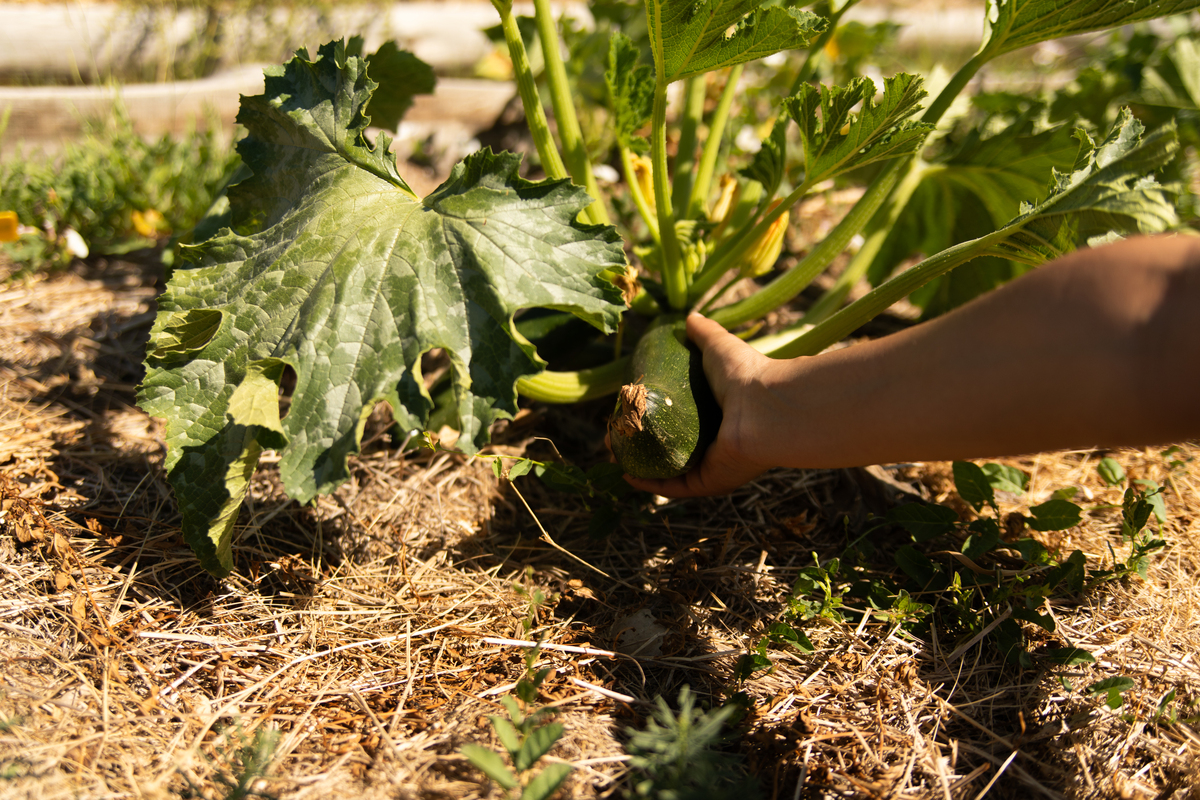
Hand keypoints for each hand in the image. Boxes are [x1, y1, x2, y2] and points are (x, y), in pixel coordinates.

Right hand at [624, 313, 776, 496]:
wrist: (766, 405)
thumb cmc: (747, 374)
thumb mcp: (718, 347)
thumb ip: (705, 335)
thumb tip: (690, 317)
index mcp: (717, 415)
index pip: (678, 420)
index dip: (651, 416)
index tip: (626, 409)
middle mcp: (715, 444)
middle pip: (669, 447)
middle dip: (638, 443)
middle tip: (613, 434)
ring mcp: (712, 466)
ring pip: (667, 470)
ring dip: (639, 464)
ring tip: (614, 453)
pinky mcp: (709, 482)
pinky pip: (675, 487)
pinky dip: (650, 484)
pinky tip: (628, 474)